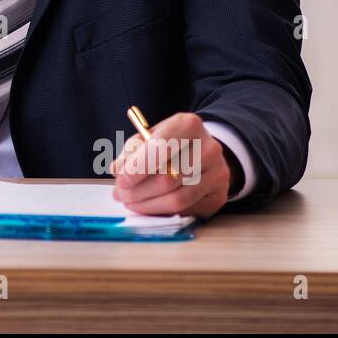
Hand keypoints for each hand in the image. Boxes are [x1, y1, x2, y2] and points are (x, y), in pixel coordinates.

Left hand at [108, 112, 233, 218]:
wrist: (203, 152)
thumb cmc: (170, 144)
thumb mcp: (149, 137)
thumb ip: (131, 151)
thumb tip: (118, 170)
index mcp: (189, 125)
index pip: (162, 146)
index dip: (139, 166)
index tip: (122, 179)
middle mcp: (208, 148)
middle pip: (167, 178)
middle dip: (138, 190)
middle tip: (120, 194)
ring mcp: (218, 173)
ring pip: (176, 199)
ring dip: (146, 205)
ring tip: (129, 201)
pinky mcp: (219, 195)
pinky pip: (186, 211)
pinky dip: (161, 212)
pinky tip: (148, 206)